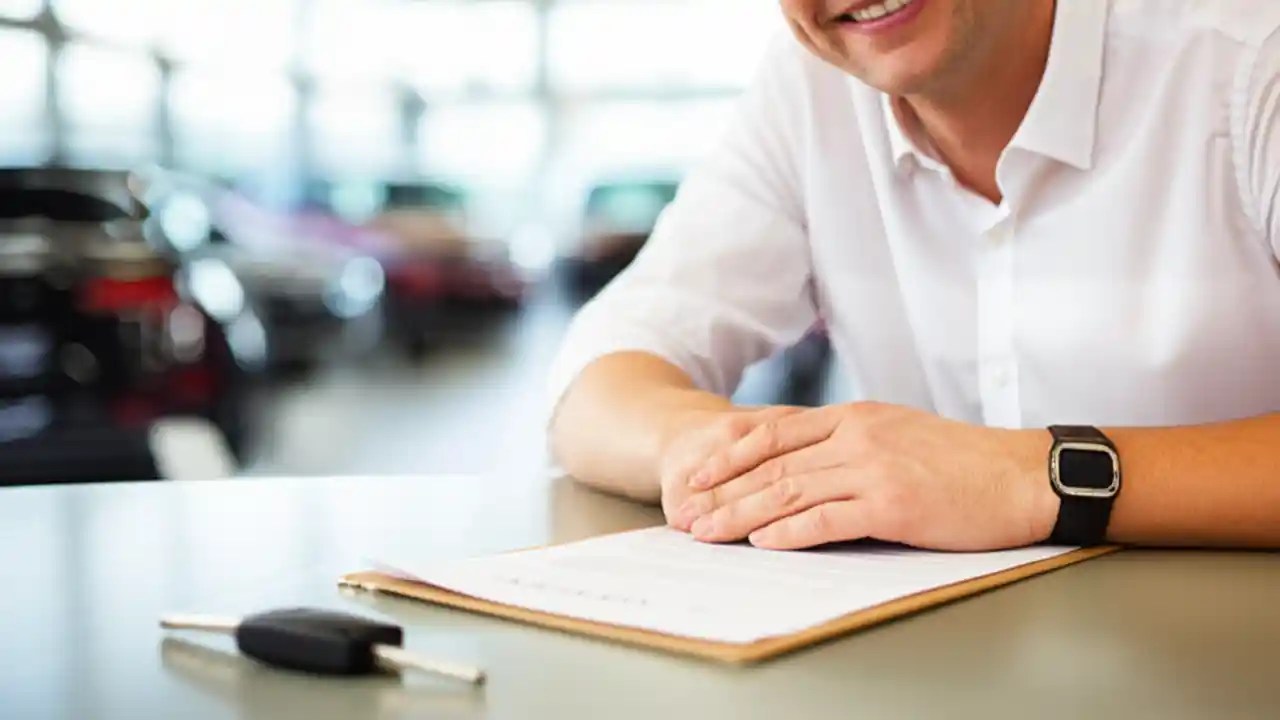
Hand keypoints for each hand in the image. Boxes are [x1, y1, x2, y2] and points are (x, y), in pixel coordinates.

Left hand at [674, 402, 1058, 550]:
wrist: (1022, 475)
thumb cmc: (963, 463)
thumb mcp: (898, 433)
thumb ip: (850, 442)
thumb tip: (805, 462)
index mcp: (855, 417)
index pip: (774, 431)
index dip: (729, 454)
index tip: (698, 475)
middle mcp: (857, 435)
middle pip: (772, 463)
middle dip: (722, 490)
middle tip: (688, 513)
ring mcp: (873, 467)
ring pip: (790, 490)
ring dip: (741, 514)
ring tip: (710, 533)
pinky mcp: (894, 503)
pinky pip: (828, 517)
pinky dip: (789, 531)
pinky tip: (761, 543)